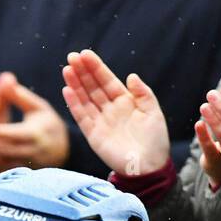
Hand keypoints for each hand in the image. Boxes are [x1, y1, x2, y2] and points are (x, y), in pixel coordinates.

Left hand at [0, 74, 69, 175]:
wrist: (64, 151)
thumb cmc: (48, 124)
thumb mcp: (39, 108)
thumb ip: (21, 97)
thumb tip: (7, 81)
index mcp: (34, 134)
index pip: (15, 134)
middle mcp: (30, 152)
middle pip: (4, 150)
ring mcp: (25, 166)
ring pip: (1, 165)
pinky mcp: (20, 175)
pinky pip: (2, 178)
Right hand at [61, 49, 170, 176]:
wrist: (149, 166)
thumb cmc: (154, 139)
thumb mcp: (153, 111)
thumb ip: (143, 93)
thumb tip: (131, 76)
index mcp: (125, 100)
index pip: (107, 80)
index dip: (96, 67)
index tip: (85, 54)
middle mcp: (110, 109)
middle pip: (93, 87)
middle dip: (82, 72)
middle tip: (71, 57)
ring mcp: (100, 121)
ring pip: (85, 99)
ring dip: (75, 84)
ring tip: (66, 70)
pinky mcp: (93, 135)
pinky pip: (82, 117)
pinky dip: (74, 104)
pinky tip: (67, 90)